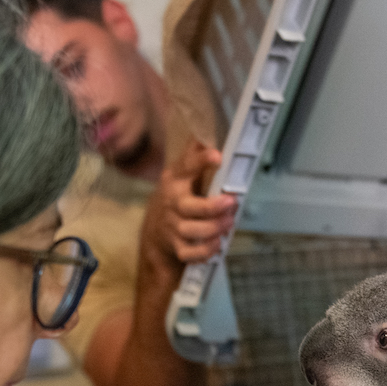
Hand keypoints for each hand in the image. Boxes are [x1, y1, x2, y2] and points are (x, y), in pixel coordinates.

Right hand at [141, 138, 230, 265]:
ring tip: (229, 223)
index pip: (186, 167)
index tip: (218, 156)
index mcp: (175, 180)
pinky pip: (190, 253)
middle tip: (231, 202)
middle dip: (211, 206)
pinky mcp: (177, 247)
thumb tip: (205, 132)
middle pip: (188, 206)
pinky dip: (205, 251)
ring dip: (213, 228)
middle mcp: (172, 203)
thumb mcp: (181, 175)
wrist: (154, 234)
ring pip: (191, 230)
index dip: (201, 161)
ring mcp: (173, 227)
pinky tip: (218, 244)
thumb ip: (194, 156)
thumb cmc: (176, 198)